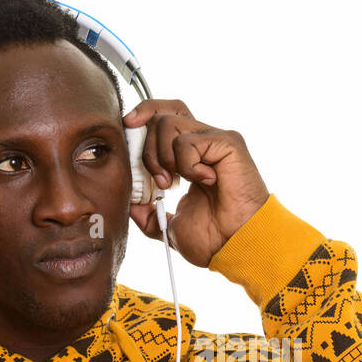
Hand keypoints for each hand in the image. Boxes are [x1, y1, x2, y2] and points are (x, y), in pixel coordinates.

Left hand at [125, 99, 269, 266]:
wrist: (234, 246)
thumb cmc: (213, 239)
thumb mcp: (168, 227)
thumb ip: (149, 214)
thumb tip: (130, 205)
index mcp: (192, 156)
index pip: (164, 118)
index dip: (143, 118)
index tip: (127, 129)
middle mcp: (204, 142)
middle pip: (162, 115)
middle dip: (146, 148)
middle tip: (159, 181)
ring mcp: (216, 140)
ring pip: (167, 124)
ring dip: (163, 159)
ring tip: (177, 184)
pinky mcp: (227, 143)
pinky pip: (187, 141)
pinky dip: (187, 166)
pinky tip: (206, 182)